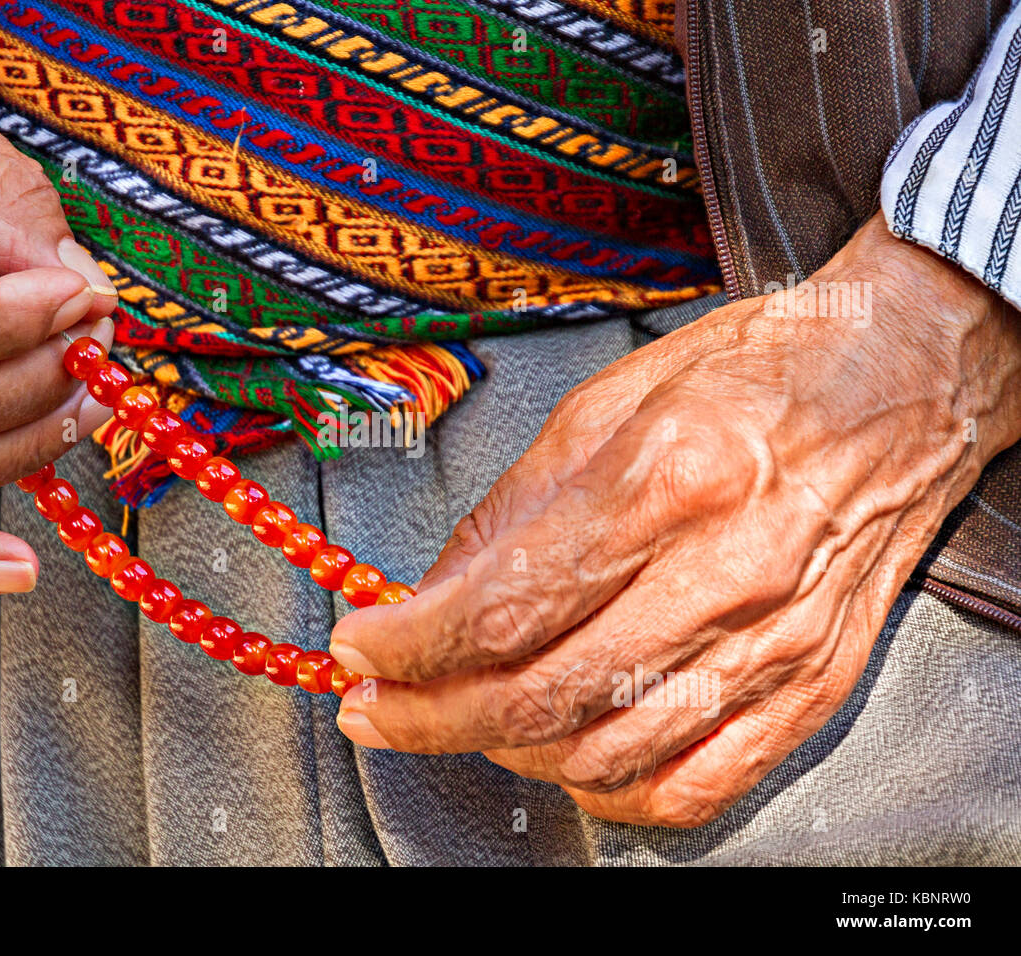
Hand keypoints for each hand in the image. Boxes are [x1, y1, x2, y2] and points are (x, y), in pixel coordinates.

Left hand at [331, 215, 1020, 826]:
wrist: (901, 383)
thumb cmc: (759, 373)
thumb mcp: (609, 402)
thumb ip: (514, 508)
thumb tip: (436, 591)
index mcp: (668, 479)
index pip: (507, 601)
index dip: (413, 643)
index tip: (360, 647)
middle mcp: (725, 572)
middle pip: (541, 691)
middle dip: (430, 714)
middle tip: (374, 708)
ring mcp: (773, 642)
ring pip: (605, 750)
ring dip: (505, 750)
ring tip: (458, 720)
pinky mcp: (808, 686)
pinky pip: (695, 785)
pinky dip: (610, 793)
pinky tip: (566, 761)